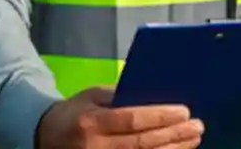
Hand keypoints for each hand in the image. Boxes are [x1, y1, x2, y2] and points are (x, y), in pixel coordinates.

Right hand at [36, 86, 204, 147]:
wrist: (44, 139)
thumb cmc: (74, 113)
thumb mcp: (90, 97)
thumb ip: (118, 97)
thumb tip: (154, 99)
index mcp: (91, 122)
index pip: (131, 119)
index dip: (160, 117)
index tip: (184, 111)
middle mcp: (96, 147)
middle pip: (143, 143)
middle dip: (174, 135)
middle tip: (197, 126)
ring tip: (193, 140)